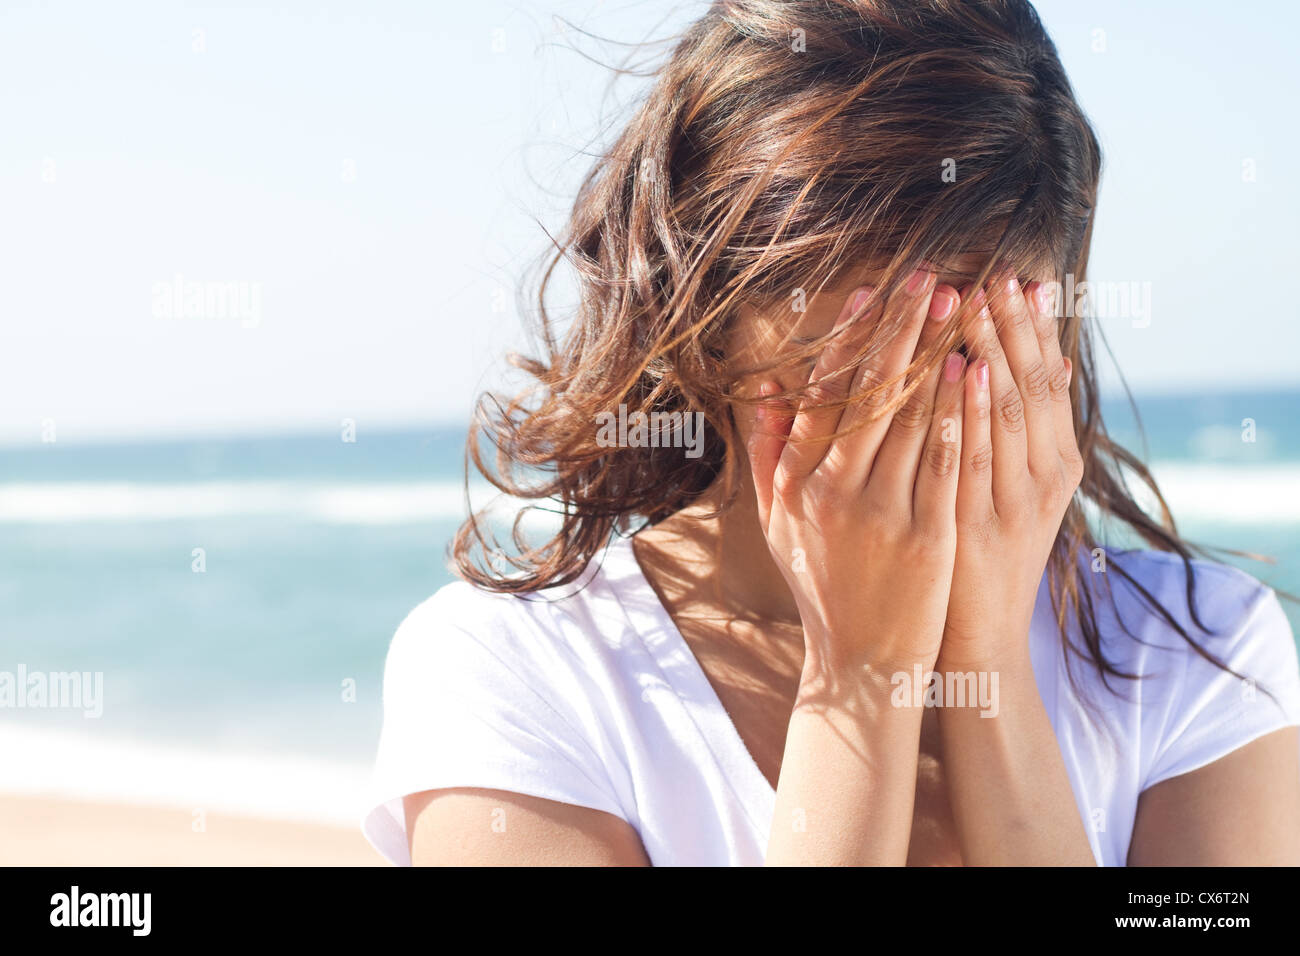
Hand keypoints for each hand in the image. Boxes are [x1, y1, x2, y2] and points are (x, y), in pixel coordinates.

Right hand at [746, 272, 967, 682]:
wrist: (860, 663)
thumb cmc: (820, 583)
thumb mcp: (778, 520)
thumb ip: (768, 451)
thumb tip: (766, 384)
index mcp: (797, 483)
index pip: (824, 395)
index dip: (849, 340)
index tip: (871, 290)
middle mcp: (833, 492)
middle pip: (870, 394)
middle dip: (901, 329)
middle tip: (928, 277)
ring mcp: (882, 514)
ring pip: (913, 418)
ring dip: (937, 355)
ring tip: (961, 307)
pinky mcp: (928, 537)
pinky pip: (945, 461)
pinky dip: (961, 412)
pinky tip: (977, 371)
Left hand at [939, 274, 1082, 668]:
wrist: (976, 637)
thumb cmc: (983, 554)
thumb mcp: (1015, 489)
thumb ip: (1026, 430)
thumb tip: (1042, 361)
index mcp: (1055, 464)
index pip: (1047, 381)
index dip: (1035, 329)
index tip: (1021, 279)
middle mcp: (1044, 478)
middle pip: (1032, 386)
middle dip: (1015, 327)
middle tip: (999, 273)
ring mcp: (1015, 502)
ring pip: (1007, 412)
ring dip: (993, 350)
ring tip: (978, 299)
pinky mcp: (980, 526)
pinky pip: (975, 455)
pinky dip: (971, 408)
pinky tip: (964, 366)